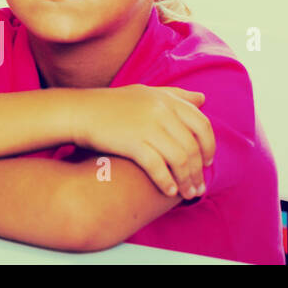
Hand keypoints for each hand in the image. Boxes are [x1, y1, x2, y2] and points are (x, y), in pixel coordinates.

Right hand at [71, 85, 214, 198]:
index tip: (207, 162)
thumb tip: (203, 98)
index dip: (209, 147)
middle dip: (199, 171)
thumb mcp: (145, 93)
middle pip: (193, 147)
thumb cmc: (111, 104)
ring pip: (180, 160)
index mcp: (166, 99)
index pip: (202, 125)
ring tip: (188, 194)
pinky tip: (169, 191)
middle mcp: (161, 111)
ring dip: (187, 181)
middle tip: (199, 187)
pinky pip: (158, 167)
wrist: (78, 111)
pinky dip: (167, 182)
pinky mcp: (132, 143)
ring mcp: (147, 127)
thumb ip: (175, 95)